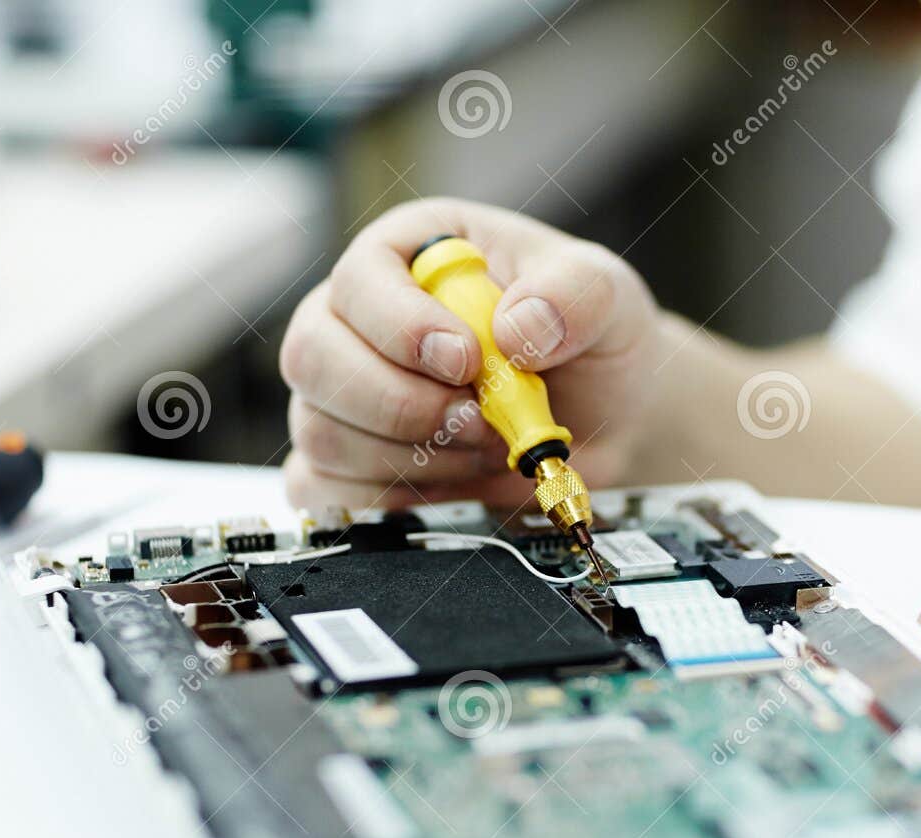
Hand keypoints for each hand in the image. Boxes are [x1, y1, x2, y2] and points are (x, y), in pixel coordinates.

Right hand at [279, 198, 660, 510]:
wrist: (609, 423)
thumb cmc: (590, 342)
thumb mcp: (605, 294)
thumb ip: (573, 294)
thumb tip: (516, 327)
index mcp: (412, 254)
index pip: (359, 277)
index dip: (400, 325)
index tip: (465, 360)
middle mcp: (361, 320)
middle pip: (311, 354)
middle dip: (399, 402)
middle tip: (478, 420)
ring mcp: (346, 395)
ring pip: (320, 429)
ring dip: (410, 455)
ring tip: (483, 446)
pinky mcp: (349, 464)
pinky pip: (324, 488)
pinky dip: (389, 499)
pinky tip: (451, 480)